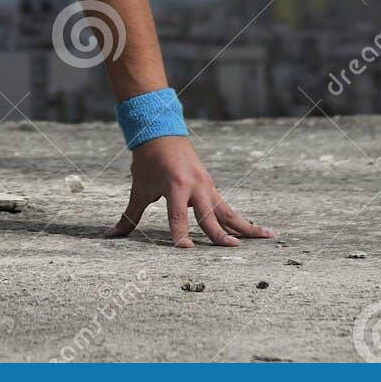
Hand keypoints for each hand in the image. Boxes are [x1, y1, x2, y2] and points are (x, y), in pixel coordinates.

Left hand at [103, 135, 277, 248]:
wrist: (160, 129)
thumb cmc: (147, 161)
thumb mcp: (138, 188)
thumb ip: (129, 216)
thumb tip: (110, 236)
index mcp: (175, 186)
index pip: (178, 217)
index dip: (180, 235)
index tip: (185, 251)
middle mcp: (195, 186)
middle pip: (209, 216)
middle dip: (220, 234)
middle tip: (233, 250)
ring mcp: (207, 186)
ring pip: (228, 211)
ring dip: (247, 226)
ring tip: (270, 237)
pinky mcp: (211, 186)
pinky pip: (227, 207)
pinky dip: (241, 219)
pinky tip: (257, 230)